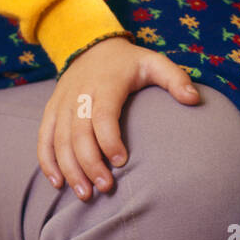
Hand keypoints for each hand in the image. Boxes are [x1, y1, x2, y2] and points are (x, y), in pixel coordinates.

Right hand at [37, 35, 199, 197]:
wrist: (91, 45)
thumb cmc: (128, 62)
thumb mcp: (154, 62)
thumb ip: (175, 79)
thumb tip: (195, 100)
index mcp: (106, 84)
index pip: (103, 115)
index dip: (109, 140)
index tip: (121, 162)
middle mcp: (80, 93)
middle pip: (78, 133)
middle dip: (89, 163)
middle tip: (104, 188)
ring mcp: (62, 102)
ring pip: (59, 139)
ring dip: (69, 168)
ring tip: (85, 194)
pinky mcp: (52, 109)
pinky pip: (44, 137)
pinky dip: (47, 161)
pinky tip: (57, 182)